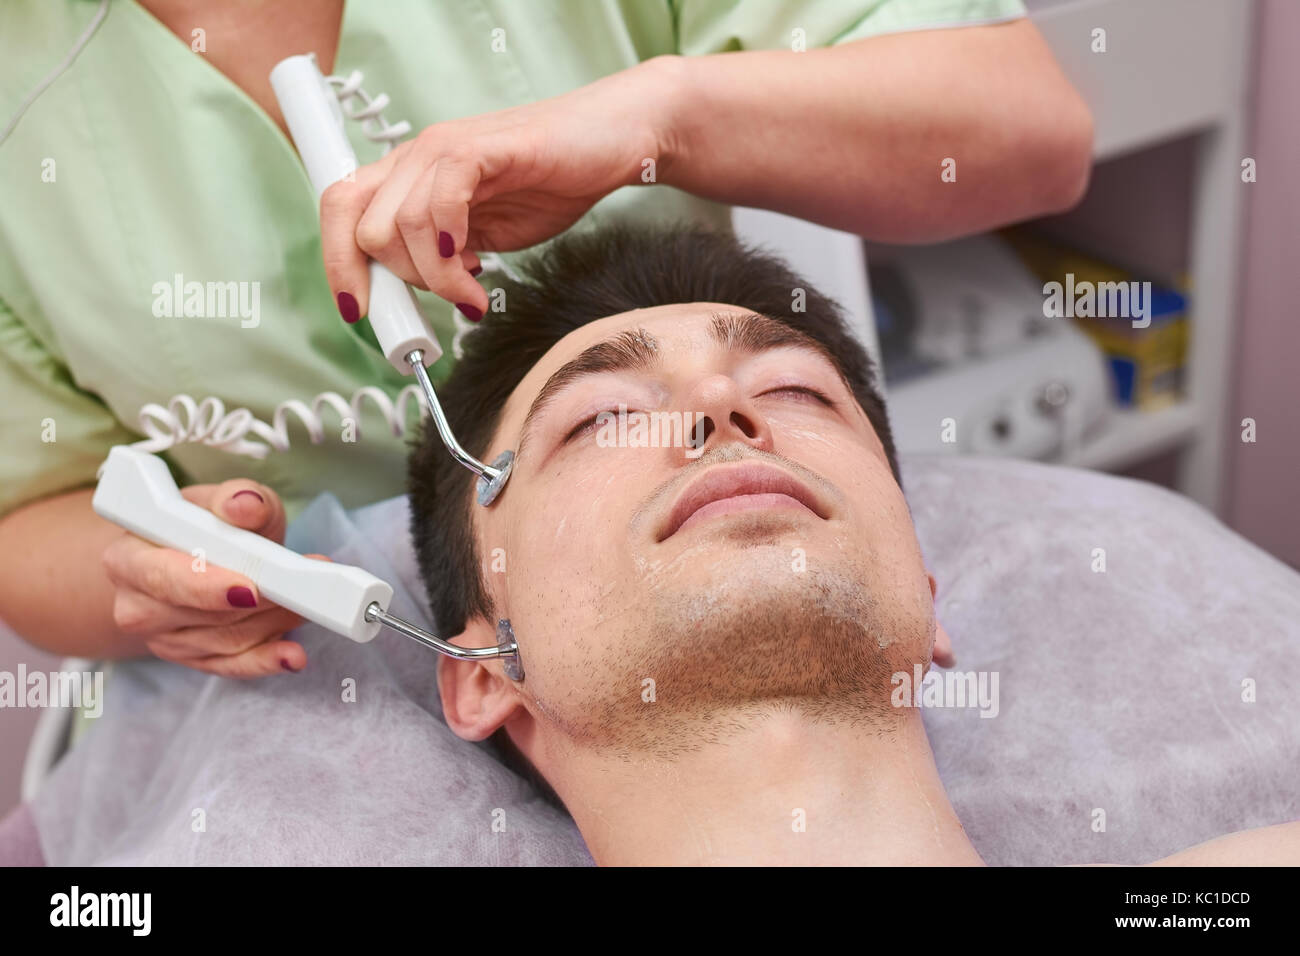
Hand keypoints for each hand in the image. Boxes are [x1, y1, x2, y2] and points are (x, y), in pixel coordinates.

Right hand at [101, 479, 320, 677]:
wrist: (192, 556)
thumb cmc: (205, 524)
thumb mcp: (222, 500)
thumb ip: (237, 499)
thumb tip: (246, 506)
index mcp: (128, 557)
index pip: (161, 576)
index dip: (205, 585)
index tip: (249, 588)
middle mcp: (136, 605)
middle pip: (201, 613)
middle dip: (259, 602)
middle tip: (299, 588)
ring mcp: (163, 639)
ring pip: (226, 638)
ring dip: (274, 620)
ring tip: (306, 598)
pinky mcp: (192, 659)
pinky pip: (232, 666)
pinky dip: (266, 659)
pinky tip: (291, 655)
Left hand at [319, 56, 678, 320]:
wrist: (608, 144)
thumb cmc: (550, 184)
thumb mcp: (482, 233)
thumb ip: (444, 256)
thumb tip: (416, 291)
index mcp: (409, 177)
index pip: (341, 211)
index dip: (338, 265)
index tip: (361, 313)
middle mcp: (416, 157)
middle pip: (362, 227)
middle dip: (401, 282)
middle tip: (446, 300)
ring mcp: (443, 147)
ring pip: (398, 227)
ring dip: (437, 280)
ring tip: (475, 291)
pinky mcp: (478, 147)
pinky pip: (438, 203)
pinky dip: (449, 248)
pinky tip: (478, 265)